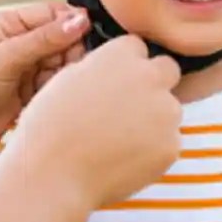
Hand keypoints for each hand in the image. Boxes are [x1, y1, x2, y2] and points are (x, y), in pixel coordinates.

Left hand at [0, 1, 89, 161]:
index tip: (87, 39)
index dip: (73, 25)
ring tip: (46, 89)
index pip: (54, 13)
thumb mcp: (5, 59)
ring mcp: (25, 67)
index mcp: (9, 22)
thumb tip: (82, 18)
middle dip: (69, 54)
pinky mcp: (29, 92)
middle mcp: (18, 41)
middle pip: (63, 39)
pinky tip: (47, 100)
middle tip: (60, 71)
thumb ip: (45, 39)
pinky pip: (56, 86)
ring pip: (63, 64)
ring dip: (63, 76)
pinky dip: (57, 92)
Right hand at [10, 35, 182, 208]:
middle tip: (129, 108)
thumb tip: (115, 70)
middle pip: (167, 70)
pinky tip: (124, 159)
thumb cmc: (49, 127)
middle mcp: (150, 77)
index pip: (138, 47)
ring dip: (154, 119)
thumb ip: (101, 67)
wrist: (52, 174)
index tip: (115, 82)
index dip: (126, 65)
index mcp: (121, 54)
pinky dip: (153, 150)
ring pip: (170, 109)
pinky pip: (169, 142)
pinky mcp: (172, 146)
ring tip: (119, 141)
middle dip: (154, 83)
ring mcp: (166, 112)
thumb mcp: (68, 78)